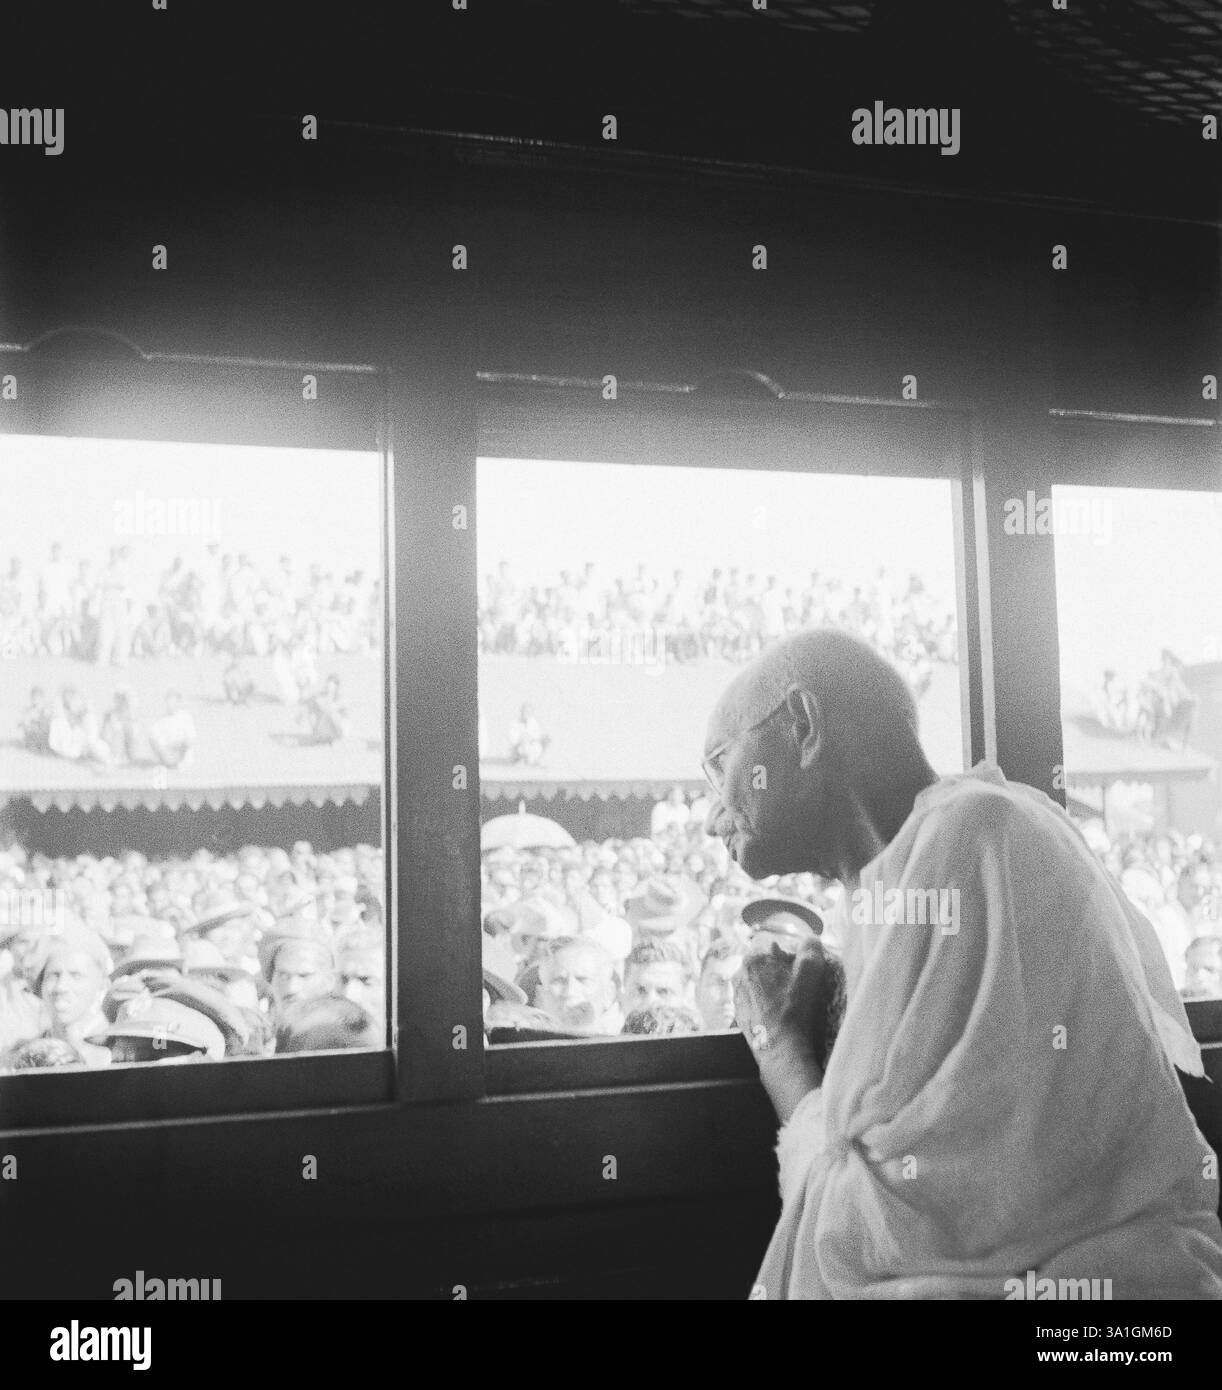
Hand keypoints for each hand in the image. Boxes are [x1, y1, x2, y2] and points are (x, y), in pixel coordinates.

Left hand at [733, 939, 844, 1120]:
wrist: (780, 1047)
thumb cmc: (795, 1007)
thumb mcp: (811, 971)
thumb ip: (811, 947)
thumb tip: (810, 939)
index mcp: (754, 957)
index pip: (769, 941)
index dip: (786, 951)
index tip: (798, 966)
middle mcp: (740, 973)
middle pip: (762, 961)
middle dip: (778, 969)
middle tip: (796, 985)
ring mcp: (737, 995)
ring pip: (757, 981)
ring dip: (771, 986)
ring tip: (789, 1002)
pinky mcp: (739, 1014)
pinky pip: (753, 1000)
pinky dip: (765, 1003)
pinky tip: (780, 1014)